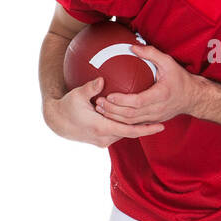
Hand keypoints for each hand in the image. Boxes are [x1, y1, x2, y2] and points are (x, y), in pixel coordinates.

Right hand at [43, 76, 164, 146]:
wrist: (57, 122)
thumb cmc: (66, 106)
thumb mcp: (77, 95)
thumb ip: (90, 87)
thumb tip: (101, 80)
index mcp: (101, 128)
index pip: (130, 131)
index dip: (146, 129)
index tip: (161, 126)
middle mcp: (104, 138)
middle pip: (130, 133)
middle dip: (145, 128)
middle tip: (162, 119)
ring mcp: (103, 141)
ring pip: (125, 134)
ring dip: (137, 127)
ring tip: (153, 119)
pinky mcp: (101, 140)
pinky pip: (118, 133)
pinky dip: (127, 127)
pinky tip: (136, 118)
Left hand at [94, 44, 202, 126]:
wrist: (193, 98)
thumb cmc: (181, 79)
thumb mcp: (169, 62)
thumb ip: (151, 53)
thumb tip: (132, 47)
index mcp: (160, 96)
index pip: (138, 102)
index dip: (122, 101)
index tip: (109, 95)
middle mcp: (157, 110)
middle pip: (131, 115)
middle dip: (112, 111)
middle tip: (98, 102)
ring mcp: (155, 118)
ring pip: (131, 123)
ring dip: (114, 117)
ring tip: (100, 109)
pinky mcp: (152, 121)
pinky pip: (134, 124)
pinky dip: (121, 121)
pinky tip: (110, 115)